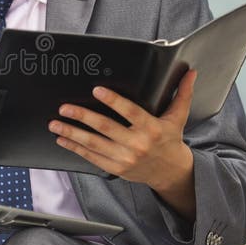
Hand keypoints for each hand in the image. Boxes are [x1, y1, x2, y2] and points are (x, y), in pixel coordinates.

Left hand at [48, 70, 197, 220]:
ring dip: (72, 133)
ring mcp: (124, 158)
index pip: (130, 112)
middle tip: (64, 107)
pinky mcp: (115, 168)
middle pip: (105, 128)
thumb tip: (191, 72)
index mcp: (151, 128)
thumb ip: (183, 93)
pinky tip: (62, 138)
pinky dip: (75, 148)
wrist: (170, 172)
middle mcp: (136, 144)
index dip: (113, 101)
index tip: (97, 90)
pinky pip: (91, 157)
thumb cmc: (170, 140)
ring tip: (55, 123)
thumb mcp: (178, 117)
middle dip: (82, 116)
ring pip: (93, 144)